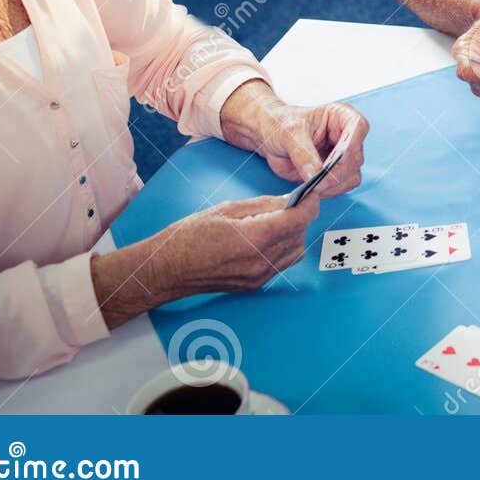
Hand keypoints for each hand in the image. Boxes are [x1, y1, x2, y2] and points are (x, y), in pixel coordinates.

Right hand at [158, 193, 321, 296]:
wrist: (167, 270)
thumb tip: (288, 200)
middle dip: (302, 217)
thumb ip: (263, 205)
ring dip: (295, 234)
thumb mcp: (227, 209)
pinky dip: (284, 248)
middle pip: (300, 236)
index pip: (298, 219)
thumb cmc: (188, 236)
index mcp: (255, 238)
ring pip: (295, 252)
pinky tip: (270, 236)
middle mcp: (261, 261)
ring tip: (280, 219)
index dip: (309, 204)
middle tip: (293, 202)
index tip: (312, 193)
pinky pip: (281, 264)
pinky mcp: (254, 286)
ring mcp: (259, 277)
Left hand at [255, 100, 367, 199]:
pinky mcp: (334, 173)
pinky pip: (341, 187)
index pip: (358, 127)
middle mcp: (346, 136)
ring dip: (333, 185)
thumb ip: (303, 153)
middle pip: (355, 158)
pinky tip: (312, 189)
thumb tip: (315, 174)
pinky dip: (329, 191)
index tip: (333, 162)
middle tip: (316, 183)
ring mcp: (342, 156)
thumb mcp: (289, 133)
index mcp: (340, 116)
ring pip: (351, 175)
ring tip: (312, 187)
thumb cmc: (279, 124)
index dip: (351, 145)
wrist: (268, 136)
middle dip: (336, 173)